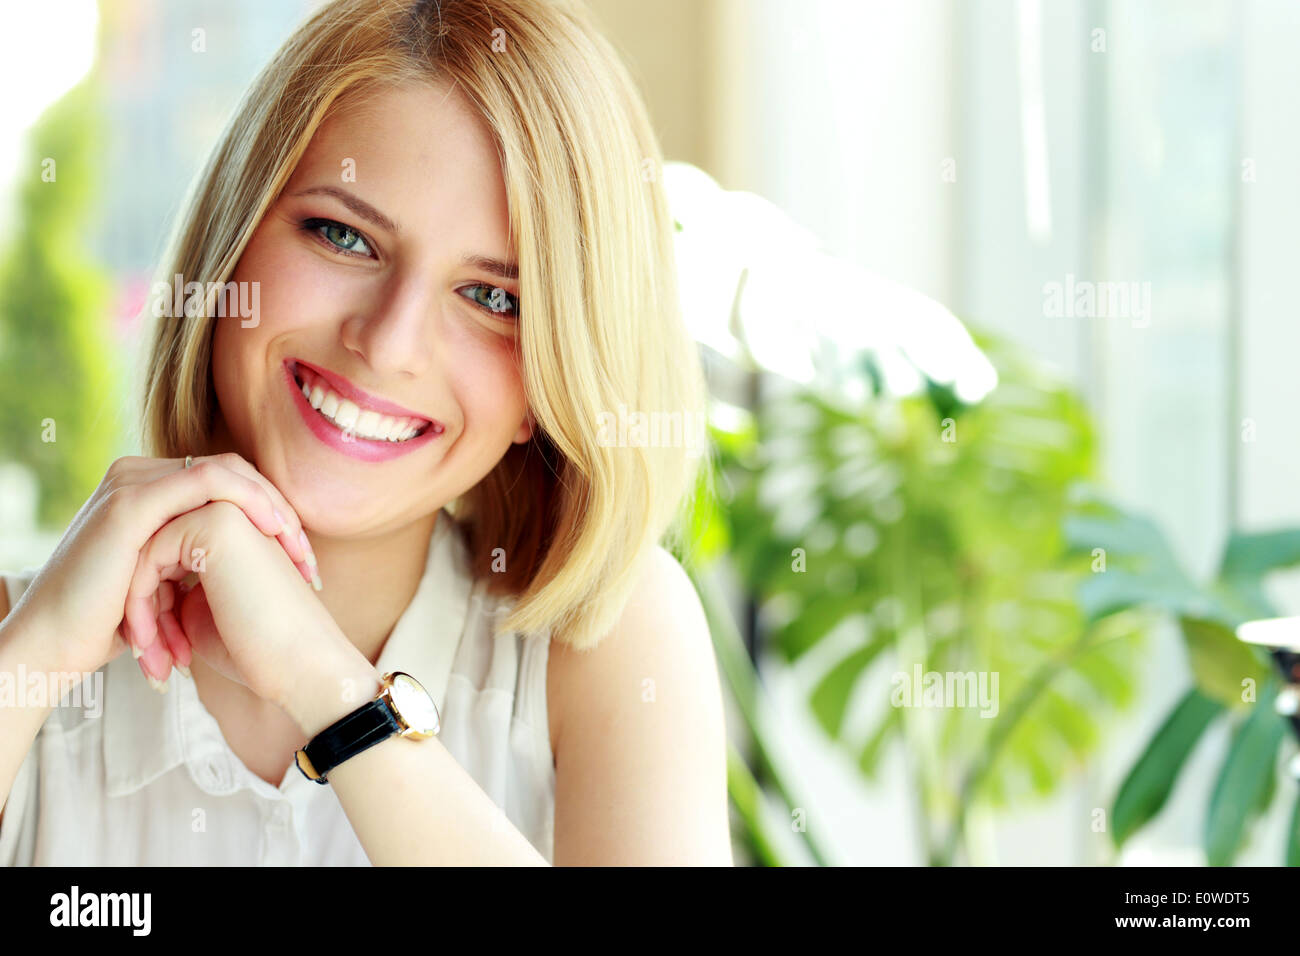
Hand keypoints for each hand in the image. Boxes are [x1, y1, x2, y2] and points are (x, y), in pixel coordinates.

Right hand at [8, 453, 317, 680]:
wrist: (54, 648)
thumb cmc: (112, 626)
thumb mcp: (166, 583)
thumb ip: (198, 559)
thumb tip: (260, 564)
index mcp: (150, 492)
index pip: (230, 484)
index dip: (273, 514)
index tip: (305, 560)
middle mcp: (139, 477)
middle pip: (235, 473)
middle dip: (281, 512)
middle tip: (309, 558)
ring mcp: (132, 484)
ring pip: (227, 473)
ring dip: (272, 510)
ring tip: (299, 552)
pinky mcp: (131, 503)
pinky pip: (206, 483)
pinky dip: (248, 502)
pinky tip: (273, 532)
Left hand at [123, 499, 375, 724]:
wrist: (301, 667)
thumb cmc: (258, 651)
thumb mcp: (203, 613)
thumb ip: (174, 588)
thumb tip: (138, 584)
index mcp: (239, 534)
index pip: (169, 557)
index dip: (155, 606)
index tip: (156, 655)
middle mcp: (234, 513)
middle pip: (154, 552)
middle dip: (144, 609)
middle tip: (149, 659)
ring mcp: (227, 511)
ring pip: (146, 553)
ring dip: (140, 611)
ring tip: (149, 660)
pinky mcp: (215, 522)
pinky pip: (148, 556)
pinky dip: (138, 606)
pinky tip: (147, 647)